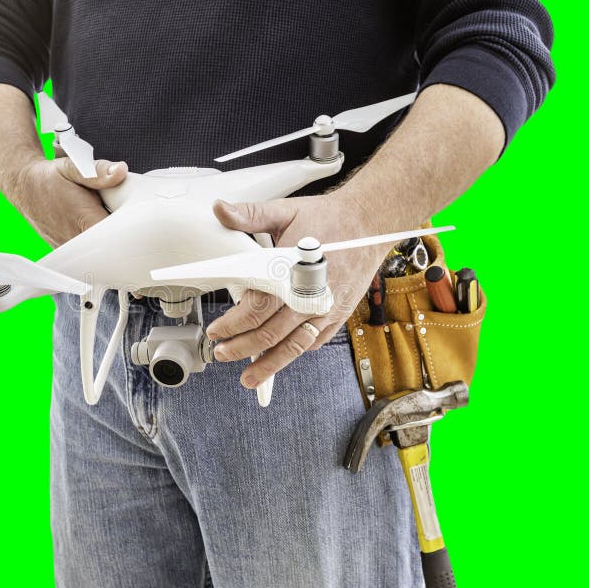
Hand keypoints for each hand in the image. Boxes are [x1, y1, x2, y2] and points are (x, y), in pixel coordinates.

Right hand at [13, 156, 127, 247]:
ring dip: (107, 238)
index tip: (135, 222)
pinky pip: (87, 252)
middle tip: (119, 216)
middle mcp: (76, 238)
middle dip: (121, 233)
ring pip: (99, 251)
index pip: (118, 237)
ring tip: (104, 219)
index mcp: (84, 220)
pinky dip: (94, 243)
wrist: (25, 186)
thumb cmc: (49, 178)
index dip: (130, 231)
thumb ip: (99, 171)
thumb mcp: (73, 167)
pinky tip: (93, 227)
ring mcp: (70, 247)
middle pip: (112, 246)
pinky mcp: (65, 250)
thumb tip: (120, 171)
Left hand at [205, 193, 389, 388]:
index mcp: (290, 275)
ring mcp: (326, 310)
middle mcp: (309, 298)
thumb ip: (249, 215)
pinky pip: (314, 342)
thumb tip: (220, 209)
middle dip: (241, 349)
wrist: (372, 223)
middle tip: (223, 354)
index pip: (254, 311)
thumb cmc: (330, 219)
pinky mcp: (339, 314)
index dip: (231, 326)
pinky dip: (296, 352)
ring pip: (293, 347)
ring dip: (269, 365)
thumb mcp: (285, 211)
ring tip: (250, 377)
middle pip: (269, 335)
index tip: (216, 332)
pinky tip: (281, 356)